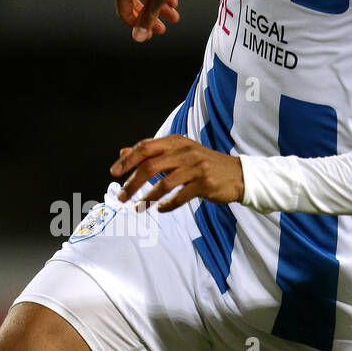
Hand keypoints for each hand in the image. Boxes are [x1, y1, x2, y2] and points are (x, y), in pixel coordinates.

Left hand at [110, 135, 244, 211]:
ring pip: (164, 183)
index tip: (113, 172)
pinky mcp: (204, 184)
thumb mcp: (178, 153)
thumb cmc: (203, 165)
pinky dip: (168, 205)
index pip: (145, 147)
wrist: (238, 175)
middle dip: (133, 183)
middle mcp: (185, 151)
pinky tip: (161, 209)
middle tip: (122, 196)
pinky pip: (180, 196)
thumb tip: (123, 152)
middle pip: (151, 166)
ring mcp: (196, 167)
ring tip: (138, 207)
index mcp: (176, 141)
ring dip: (147, 197)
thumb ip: (151, 153)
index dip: (128, 160)